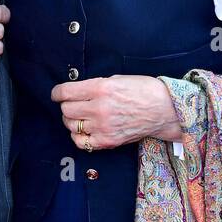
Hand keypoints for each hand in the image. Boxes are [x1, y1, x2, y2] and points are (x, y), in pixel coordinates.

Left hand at [51, 75, 183, 150]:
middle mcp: (99, 108)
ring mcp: (103, 127)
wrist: (164, 110)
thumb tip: (76, 92)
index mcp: (101, 88)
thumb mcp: (117, 79)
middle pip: (66, 109)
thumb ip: (95, 85)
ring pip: (71, 125)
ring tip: (81, 116)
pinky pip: (81, 142)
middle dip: (66, 105)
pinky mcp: (108, 141)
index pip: (65, 92)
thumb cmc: (143, 90)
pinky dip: (78, 136)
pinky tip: (84, 130)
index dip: (57, 93)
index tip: (57, 94)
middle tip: (74, 104)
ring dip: (72, 120)